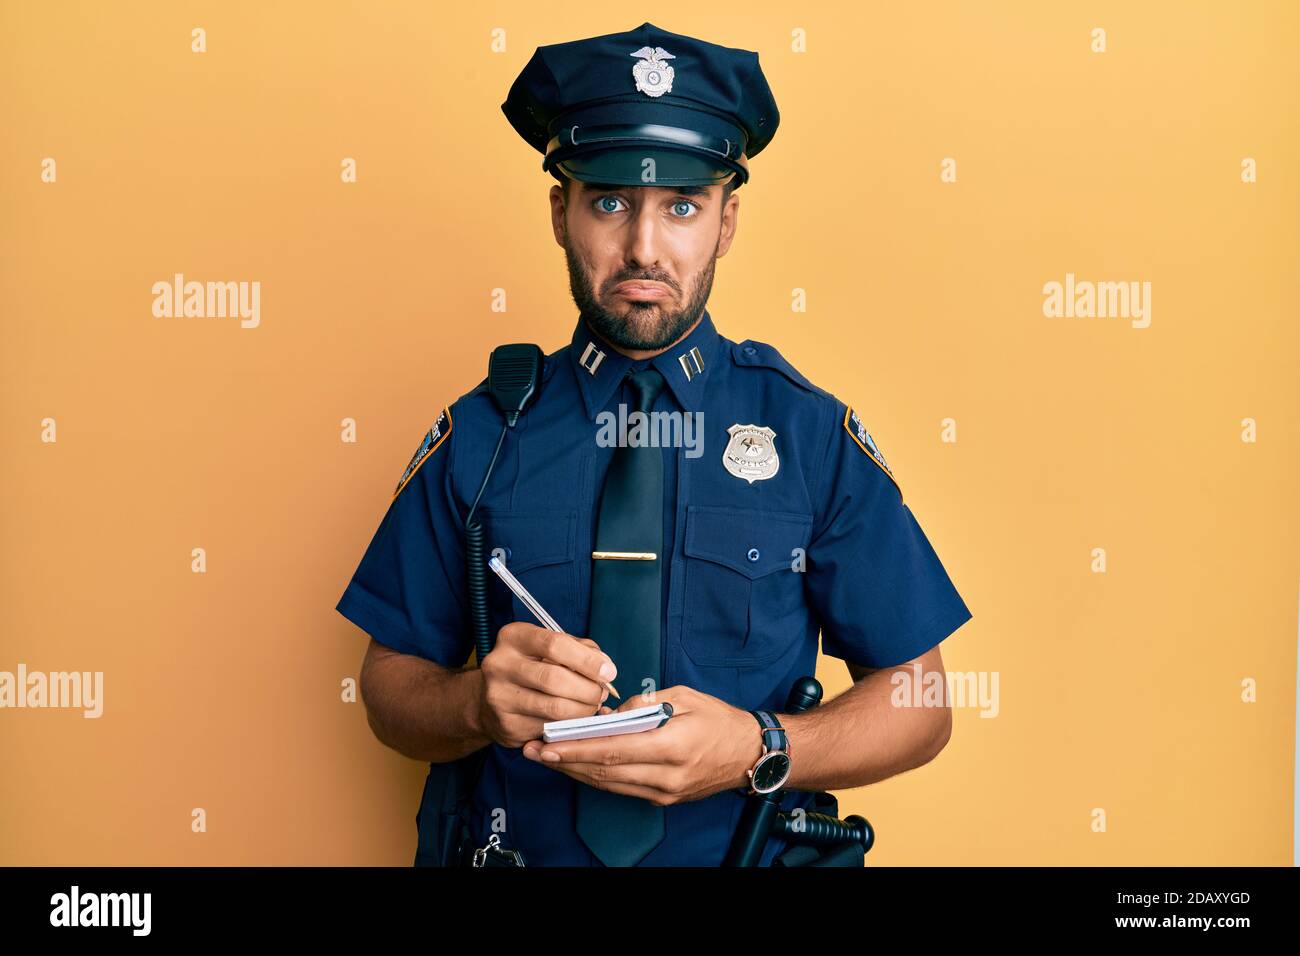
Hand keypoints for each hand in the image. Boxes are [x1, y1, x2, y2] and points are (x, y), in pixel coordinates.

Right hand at [476, 622, 617, 748]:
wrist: (489, 701)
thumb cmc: (531, 668)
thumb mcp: (550, 649)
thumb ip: (580, 650)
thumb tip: (605, 666)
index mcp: (514, 637)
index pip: (554, 644)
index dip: (587, 660)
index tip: (609, 672)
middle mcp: (500, 664)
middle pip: (555, 678)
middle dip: (588, 689)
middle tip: (601, 693)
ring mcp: (499, 697)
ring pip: (555, 708)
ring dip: (583, 709)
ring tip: (592, 706)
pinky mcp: (506, 725)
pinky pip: (549, 727)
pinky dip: (569, 725)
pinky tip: (573, 719)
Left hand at [520, 686, 762, 805]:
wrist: (752, 755)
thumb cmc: (721, 720)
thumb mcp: (686, 697)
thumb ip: (646, 702)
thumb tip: (613, 712)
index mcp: (672, 745)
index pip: (612, 749)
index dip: (575, 748)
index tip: (547, 742)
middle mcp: (666, 775)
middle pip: (604, 770)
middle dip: (564, 761)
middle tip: (532, 750)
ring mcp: (664, 791)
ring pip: (608, 784)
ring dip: (574, 772)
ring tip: (545, 758)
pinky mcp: (663, 798)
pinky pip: (621, 788)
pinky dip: (596, 777)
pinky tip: (576, 766)